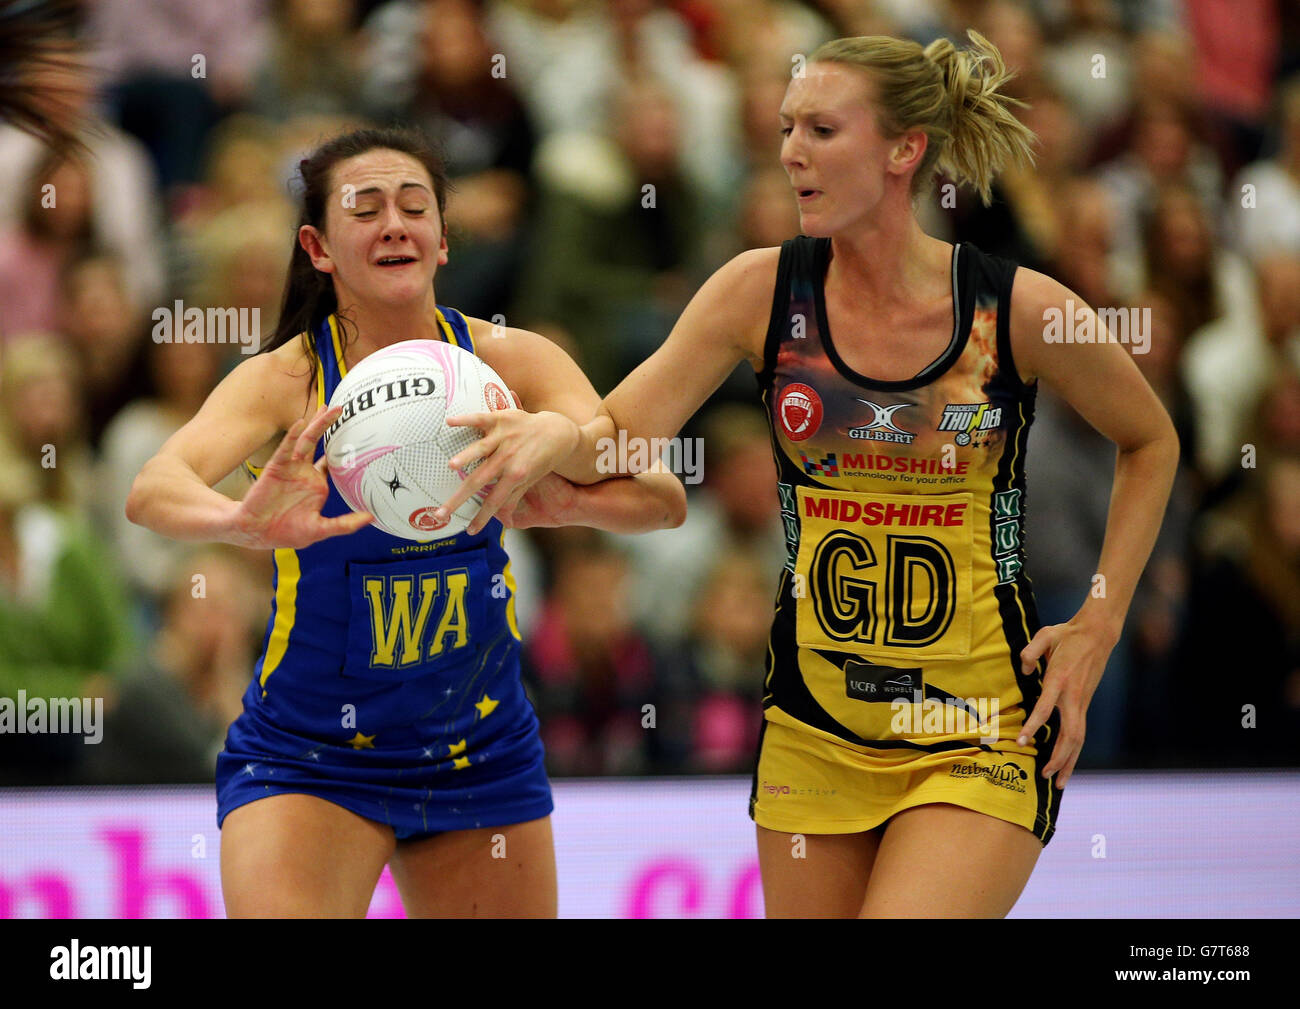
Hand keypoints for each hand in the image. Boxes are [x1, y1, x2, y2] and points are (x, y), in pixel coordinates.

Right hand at [231, 405, 372, 548]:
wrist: (255, 532)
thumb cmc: (286, 532)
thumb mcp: (320, 530)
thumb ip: (345, 524)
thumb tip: (371, 517)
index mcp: (316, 484)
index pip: (332, 462)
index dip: (344, 449)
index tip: (359, 435)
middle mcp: (304, 472)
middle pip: (319, 444)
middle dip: (327, 425)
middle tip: (340, 407)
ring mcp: (290, 468)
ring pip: (305, 441)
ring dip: (316, 424)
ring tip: (328, 408)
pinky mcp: (276, 468)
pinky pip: (285, 449)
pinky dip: (292, 436)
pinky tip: (300, 424)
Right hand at [438, 408, 579, 535]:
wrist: (558, 432)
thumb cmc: (542, 460)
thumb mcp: (530, 481)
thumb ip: (513, 499)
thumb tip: (505, 523)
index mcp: (516, 476)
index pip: (495, 501)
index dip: (482, 518)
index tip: (469, 532)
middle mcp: (509, 457)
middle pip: (479, 480)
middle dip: (459, 498)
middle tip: (440, 513)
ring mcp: (505, 437)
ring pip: (481, 449)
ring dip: (466, 457)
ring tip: (451, 466)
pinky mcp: (502, 418)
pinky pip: (481, 419)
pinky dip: (466, 419)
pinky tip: (449, 422)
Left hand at [1015, 617, 1115, 788]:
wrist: (1097, 634)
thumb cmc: (1068, 634)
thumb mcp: (1045, 635)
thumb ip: (1028, 652)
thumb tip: (1023, 670)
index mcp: (1060, 679)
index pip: (1046, 708)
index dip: (1034, 726)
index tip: (1021, 742)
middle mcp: (1073, 696)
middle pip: (1070, 735)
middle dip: (1058, 758)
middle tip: (1044, 775)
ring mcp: (1082, 702)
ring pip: (1078, 739)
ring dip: (1069, 761)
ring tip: (1058, 782)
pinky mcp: (1084, 703)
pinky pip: (1079, 731)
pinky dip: (1073, 750)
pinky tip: (1066, 764)